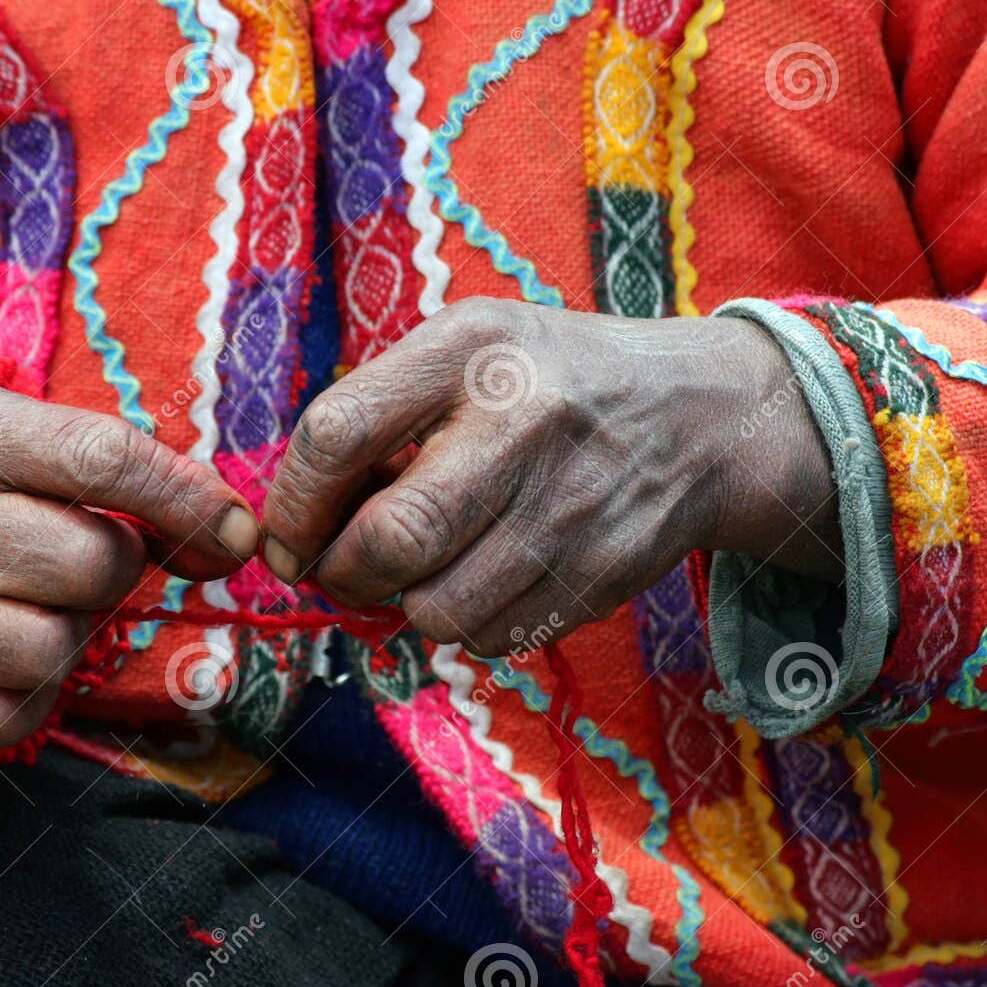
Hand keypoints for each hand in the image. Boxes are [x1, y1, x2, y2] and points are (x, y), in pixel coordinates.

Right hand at [0, 385, 257, 746]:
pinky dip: (33, 695)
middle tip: (73, 557)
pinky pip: (17, 715)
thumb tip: (238, 539)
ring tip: (35, 602)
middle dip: (113, 569)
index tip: (235, 534)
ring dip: (71, 634)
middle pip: (95, 564)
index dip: (190, 502)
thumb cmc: (6, 487)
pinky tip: (5, 650)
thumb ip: (156, 477)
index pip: (109, 460)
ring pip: (56, 648)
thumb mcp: (63, 446)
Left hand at [261, 298, 839, 656]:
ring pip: (438, 610)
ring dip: (408, 604)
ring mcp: (572, 504)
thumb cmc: (544, 382)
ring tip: (425, 567)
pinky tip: (486, 577)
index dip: (294, 503)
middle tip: (343, 567)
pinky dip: (470, 624)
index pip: (338, 433)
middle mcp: (525, 421)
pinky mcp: (603, 574)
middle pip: (392, 539)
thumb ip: (378, 412)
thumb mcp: (463, 348)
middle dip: (344, 573)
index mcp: (470, 347)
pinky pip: (493, 639)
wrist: (698, 417)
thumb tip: (298, 524)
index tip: (289, 535)